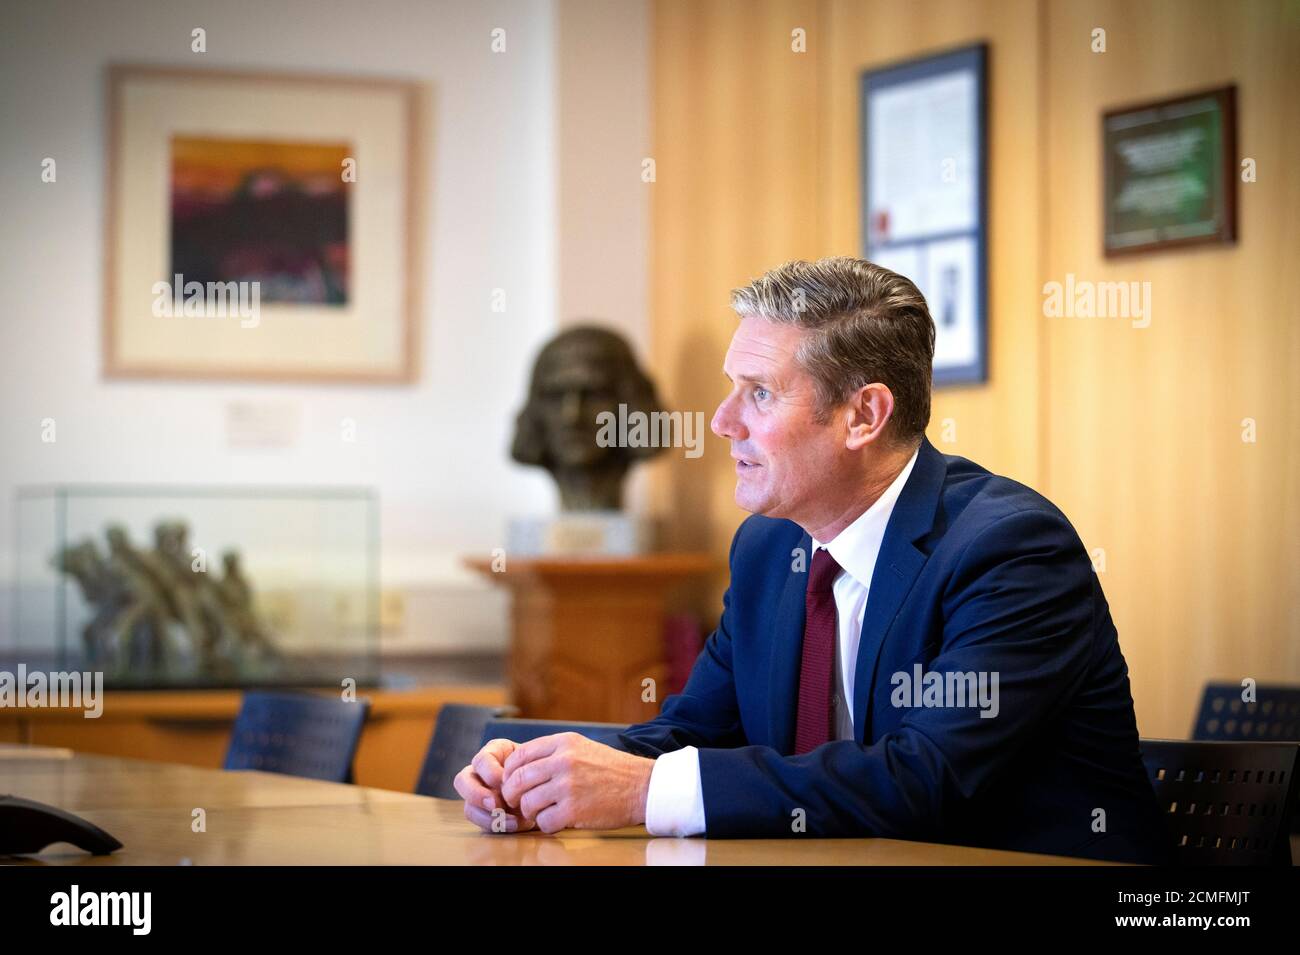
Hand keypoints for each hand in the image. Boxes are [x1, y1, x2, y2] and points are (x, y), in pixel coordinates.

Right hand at [454, 738, 537, 833]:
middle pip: (462, 780)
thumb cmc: (544, 772)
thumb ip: (522, 771)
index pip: (481, 760)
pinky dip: (495, 825)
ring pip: (468, 806)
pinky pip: (480, 822)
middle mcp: (481, 773)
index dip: (489, 772)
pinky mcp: (485, 814)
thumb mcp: (536, 765)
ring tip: (511, 821)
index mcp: (494, 752)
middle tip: (495, 805)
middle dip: (476, 795)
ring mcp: (480, 795)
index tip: (504, 782)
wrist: (552, 790)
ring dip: (487, 816)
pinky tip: (514, 825)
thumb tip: (507, 785)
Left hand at [500, 732, 654, 833]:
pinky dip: (546, 825)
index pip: (519, 755)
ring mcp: (568, 786)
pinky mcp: (574, 810)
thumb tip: (520, 766)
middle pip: (517, 780)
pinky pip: (543, 822)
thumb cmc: (611, 769)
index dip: (508, 772)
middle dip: (512, 795)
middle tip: (516, 802)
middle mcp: (563, 761)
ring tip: (541, 812)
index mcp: (563, 743)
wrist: (641, 786)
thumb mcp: (582, 747)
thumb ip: (553, 753)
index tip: (511, 782)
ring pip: (527, 803)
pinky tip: (557, 820)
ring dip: (530, 812)